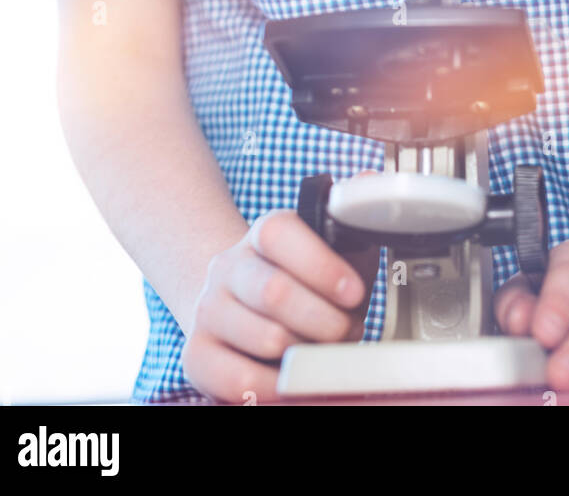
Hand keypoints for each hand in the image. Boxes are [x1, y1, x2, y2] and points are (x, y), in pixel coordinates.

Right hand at [181, 177, 380, 403]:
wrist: (242, 309)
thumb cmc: (301, 282)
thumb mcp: (334, 249)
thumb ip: (353, 217)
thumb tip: (371, 181)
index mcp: (264, 234)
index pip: (279, 234)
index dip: (321, 266)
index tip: (354, 292)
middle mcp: (229, 267)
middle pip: (273, 291)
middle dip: (325, 321)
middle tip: (345, 331)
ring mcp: (209, 310)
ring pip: (264, 338)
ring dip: (308, 355)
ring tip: (322, 353)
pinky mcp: (197, 355)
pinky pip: (237, 379)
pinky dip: (277, 387)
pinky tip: (292, 380)